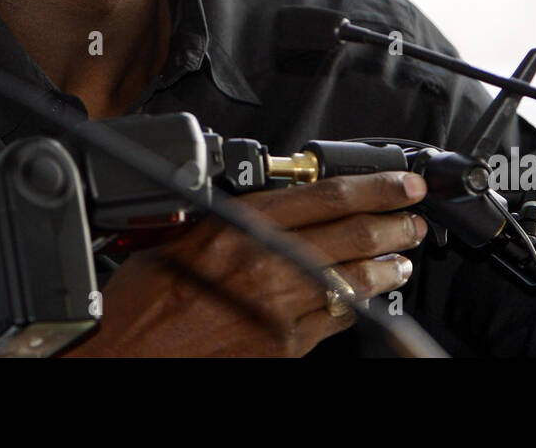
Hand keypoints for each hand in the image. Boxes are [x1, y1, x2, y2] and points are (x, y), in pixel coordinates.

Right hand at [61, 171, 429, 356]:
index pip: (326, 196)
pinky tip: (367, 294)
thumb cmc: (140, 298)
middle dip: (393, 222)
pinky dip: (357, 303)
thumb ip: (231, 214)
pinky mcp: (283, 347)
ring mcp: (280, 309)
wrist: (122, 355)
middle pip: (352, 234)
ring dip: (386, 264)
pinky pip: (334, 320)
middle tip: (414, 214)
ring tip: (402, 254)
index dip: (374, 186)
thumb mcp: (181, 233)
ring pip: (353, 280)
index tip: (402, 181)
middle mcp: (266, 264)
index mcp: (241, 226)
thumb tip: (272, 197)